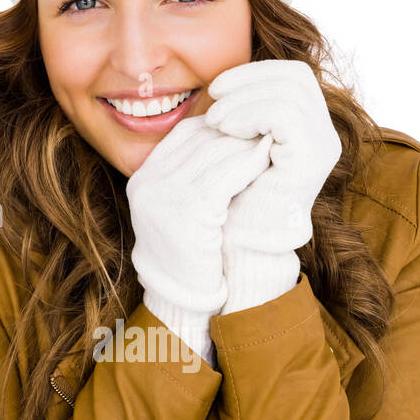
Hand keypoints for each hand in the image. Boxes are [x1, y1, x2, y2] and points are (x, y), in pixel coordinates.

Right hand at [125, 116, 272, 361]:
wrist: (180, 299)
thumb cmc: (192, 252)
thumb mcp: (186, 204)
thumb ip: (199, 169)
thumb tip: (236, 131)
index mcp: (144, 176)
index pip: (188, 131)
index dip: (225, 124)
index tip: (253, 123)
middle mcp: (148, 183)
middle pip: (201, 136)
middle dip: (240, 128)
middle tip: (272, 120)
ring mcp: (163, 198)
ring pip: (214, 150)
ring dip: (248, 141)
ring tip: (275, 134)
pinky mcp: (185, 215)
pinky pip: (223, 176)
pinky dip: (248, 162)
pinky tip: (268, 157)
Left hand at [204, 60, 342, 313]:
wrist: (239, 244)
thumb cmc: (233, 200)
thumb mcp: (237, 148)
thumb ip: (244, 115)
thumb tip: (223, 83)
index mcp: (309, 129)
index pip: (293, 76)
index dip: (255, 72)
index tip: (217, 87)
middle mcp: (324, 136)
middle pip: (296, 76)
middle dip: (250, 78)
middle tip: (214, 95)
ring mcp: (322, 147)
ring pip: (290, 91)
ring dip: (244, 98)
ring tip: (215, 120)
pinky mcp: (311, 159)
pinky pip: (284, 113)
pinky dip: (251, 113)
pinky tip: (226, 129)